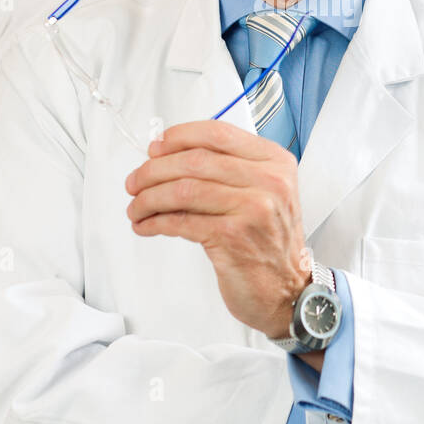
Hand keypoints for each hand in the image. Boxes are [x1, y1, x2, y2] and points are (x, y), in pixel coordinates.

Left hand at [124, 121, 310, 338]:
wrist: (288, 290)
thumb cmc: (267, 240)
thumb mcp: (261, 192)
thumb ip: (226, 169)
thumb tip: (166, 155)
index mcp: (274, 161)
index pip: (217, 133)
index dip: (178, 137)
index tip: (155, 149)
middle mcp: (268, 181)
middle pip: (195, 160)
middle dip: (153, 170)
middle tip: (135, 181)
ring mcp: (253, 209)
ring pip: (183, 190)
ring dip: (149, 198)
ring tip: (136, 207)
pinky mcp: (233, 237)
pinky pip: (181, 221)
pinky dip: (155, 222)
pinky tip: (146, 225)